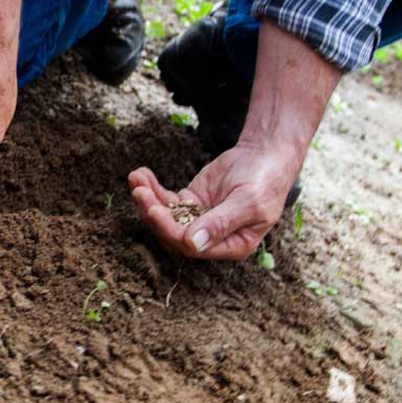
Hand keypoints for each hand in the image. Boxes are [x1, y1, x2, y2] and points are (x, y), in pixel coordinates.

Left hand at [128, 141, 301, 259]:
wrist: (265, 155)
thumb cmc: (265, 181)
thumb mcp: (248, 202)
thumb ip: (221, 223)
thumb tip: (192, 244)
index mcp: (231, 246)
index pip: (192, 247)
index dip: (170, 230)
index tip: (155, 209)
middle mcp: (211, 238)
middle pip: (172, 233)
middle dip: (153, 213)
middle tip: (139, 191)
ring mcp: (198, 219)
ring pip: (165, 216)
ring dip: (147, 199)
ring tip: (136, 179)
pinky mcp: (190, 201)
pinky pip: (165, 200)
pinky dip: (152, 188)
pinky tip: (140, 174)